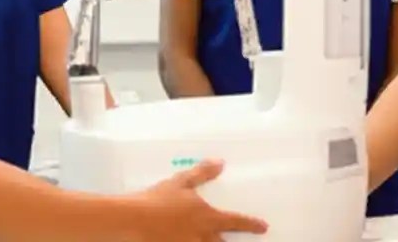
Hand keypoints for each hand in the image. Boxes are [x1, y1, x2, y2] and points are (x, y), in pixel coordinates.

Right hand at [126, 159, 268, 240]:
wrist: (134, 220)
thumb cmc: (158, 199)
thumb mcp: (180, 182)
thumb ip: (202, 173)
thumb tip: (220, 163)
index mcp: (207, 217)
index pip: (236, 221)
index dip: (252, 224)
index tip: (264, 227)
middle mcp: (202, 236)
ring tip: (212, 241)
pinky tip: (185, 241)